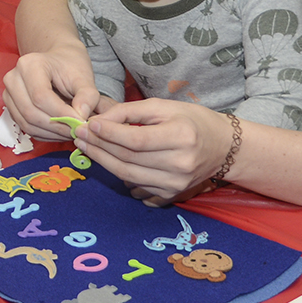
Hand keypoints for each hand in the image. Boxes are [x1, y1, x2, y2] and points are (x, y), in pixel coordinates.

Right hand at [3, 48, 101, 132]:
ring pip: (27, 124)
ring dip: (51, 133)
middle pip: (31, 113)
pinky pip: (26, 127)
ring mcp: (9, 94)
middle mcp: (14, 79)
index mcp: (29, 65)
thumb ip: (87, 96)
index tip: (80, 122)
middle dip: (56, 126)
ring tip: (71, 130)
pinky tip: (60, 130)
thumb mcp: (84, 77)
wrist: (59, 61)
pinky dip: (44, 133)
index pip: (41, 97)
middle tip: (77, 130)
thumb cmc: (70, 67)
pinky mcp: (11, 107)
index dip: (61, 114)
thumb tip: (81, 117)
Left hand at [75, 98, 230, 202]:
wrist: (222, 147)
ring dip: (103, 161)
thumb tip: (98, 121)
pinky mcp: (172, 195)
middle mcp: (181, 164)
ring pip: (128, 176)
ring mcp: (176, 184)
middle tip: (79, 135)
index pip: (136, 140)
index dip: (109, 134)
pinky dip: (119, 174)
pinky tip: (107, 161)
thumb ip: (130, 111)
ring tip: (86, 146)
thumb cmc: (192, 121)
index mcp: (182, 137)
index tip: (88, 125)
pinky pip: (137, 187)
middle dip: (99, 147)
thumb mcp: (163, 107)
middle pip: (129, 160)